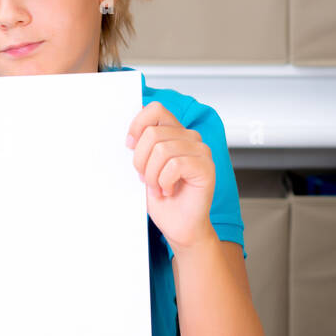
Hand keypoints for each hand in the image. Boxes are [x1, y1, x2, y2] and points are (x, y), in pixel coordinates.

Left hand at [126, 102, 216, 251]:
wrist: (178, 225)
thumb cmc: (162, 198)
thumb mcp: (143, 167)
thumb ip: (140, 146)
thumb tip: (128, 134)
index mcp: (175, 133)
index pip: (155, 109)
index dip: (137, 125)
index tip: (129, 144)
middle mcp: (190, 138)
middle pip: (152, 133)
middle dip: (141, 161)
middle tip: (147, 179)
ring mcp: (201, 151)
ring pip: (161, 150)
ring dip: (152, 175)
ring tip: (158, 187)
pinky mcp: (206, 166)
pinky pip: (174, 165)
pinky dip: (164, 182)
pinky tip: (169, 190)